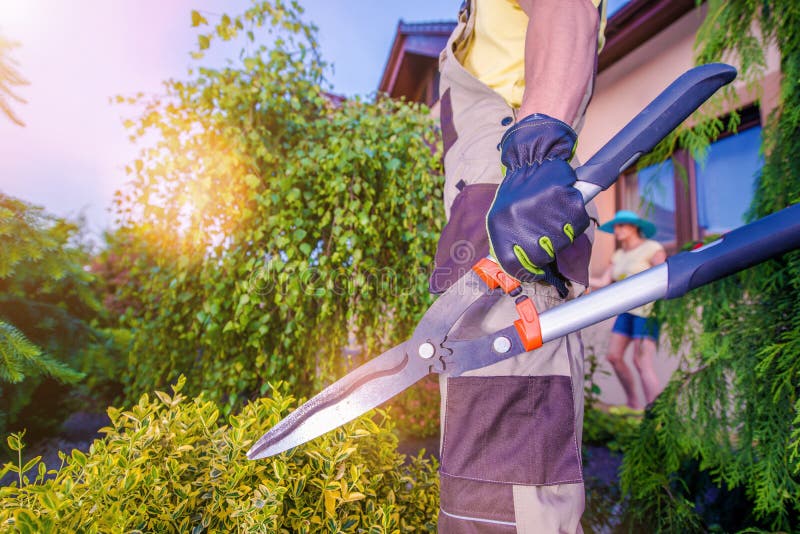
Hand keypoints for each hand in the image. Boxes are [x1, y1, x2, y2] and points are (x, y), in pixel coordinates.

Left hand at [486, 114, 589, 282]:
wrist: (533, 157)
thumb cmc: (519, 192)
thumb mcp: (503, 217)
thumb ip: (509, 244)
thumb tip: (522, 272)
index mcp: (500, 226)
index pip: (514, 266)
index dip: (529, 271)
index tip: (537, 269)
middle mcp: (519, 219)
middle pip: (541, 257)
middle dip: (547, 250)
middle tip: (546, 235)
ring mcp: (543, 210)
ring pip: (562, 242)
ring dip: (562, 233)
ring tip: (553, 216)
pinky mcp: (565, 200)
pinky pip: (577, 225)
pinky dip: (575, 220)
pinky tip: (564, 207)